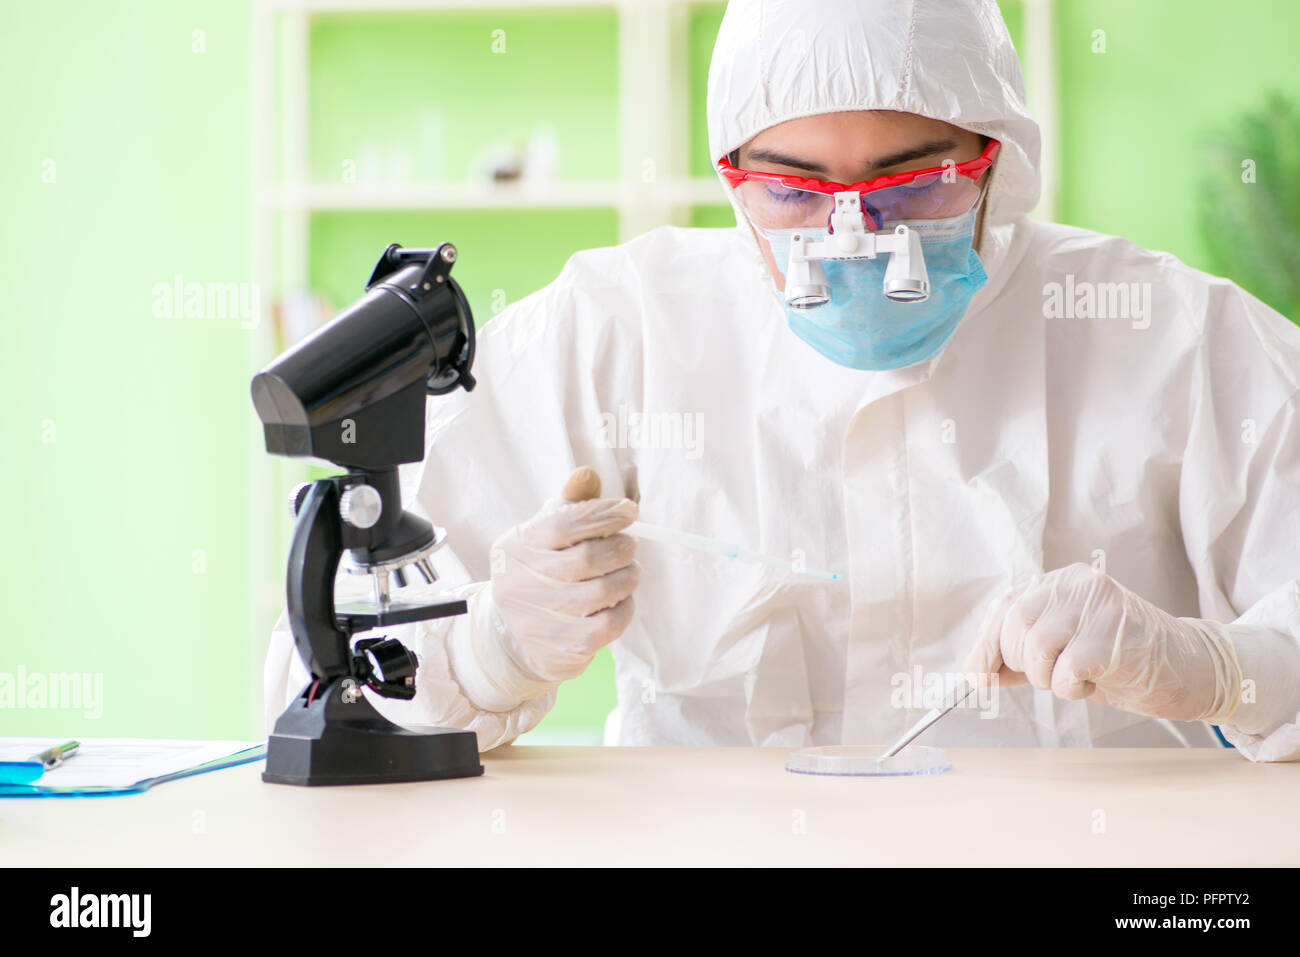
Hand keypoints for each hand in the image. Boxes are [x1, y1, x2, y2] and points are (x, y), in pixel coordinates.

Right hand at [489, 467, 639, 682]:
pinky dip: (624, 608)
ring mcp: (538, 618)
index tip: (629, 511)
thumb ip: (570, 504)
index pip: (565, 523)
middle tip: (631, 546)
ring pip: (601, 593)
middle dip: (620, 548)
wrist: (511, 637)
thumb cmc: (538, 573)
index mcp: (517, 546)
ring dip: (627, 577)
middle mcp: (521, 582)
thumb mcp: (544, 535)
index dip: (604, 514)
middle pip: (587, 559)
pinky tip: (621, 600)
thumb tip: (587, 474)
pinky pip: (607, 625)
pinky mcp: (560, 646)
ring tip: (630, 571)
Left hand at [962, 563, 1241, 721]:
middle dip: (1022, 663)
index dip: (987, 644)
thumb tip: (973, 671)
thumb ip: (1019, 656)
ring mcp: (1098, 606)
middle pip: (1015, 625)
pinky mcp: (1113, 636)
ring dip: (1049, 678)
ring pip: (1036, 647)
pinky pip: (1066, 670)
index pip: (1006, 607)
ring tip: (1078, 676)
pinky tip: (1097, 681)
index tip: (977, 674)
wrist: (1191, 669)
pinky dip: (1072, 688)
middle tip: (1055, 675)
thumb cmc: (1122, 661)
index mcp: (1062, 581)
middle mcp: (1078, 584)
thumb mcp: (1064, 652)